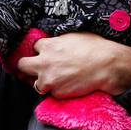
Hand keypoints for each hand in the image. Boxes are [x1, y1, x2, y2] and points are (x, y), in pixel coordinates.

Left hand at [14, 31, 130, 96]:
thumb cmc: (95, 48)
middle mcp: (44, 63)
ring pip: (36, 84)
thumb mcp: (74, 36)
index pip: (34, 47)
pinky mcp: (57, 93)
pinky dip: (58, 91)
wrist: (107, 66)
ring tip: (58, 79)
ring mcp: (49, 80)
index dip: (40, 51)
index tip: (46, 53)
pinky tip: (69, 85)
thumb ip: (59, 40)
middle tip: (37, 69)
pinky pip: (52, 93)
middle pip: (22, 65)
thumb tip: (55, 41)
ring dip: (43, 82)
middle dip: (28, 67)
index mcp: (48, 46)